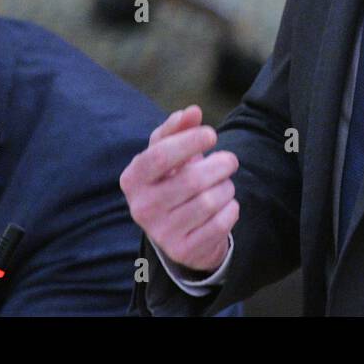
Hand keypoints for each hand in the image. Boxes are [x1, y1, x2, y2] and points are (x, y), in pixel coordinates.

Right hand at [120, 105, 239, 274]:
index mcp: (132, 179)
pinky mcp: (184, 251)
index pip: (159, 157)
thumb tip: (193, 112)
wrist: (177, 228)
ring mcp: (162, 234)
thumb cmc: (172, 178)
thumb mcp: (169, 151)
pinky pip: (220, 223)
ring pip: (210, 202)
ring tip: (224, 183)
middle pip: (192, 180)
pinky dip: (231, 208)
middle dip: (220, 164)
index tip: (211, 134)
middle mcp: (141, 208)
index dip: (189, 141)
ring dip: (227, 187)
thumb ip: (178, 128)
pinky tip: (225, 205)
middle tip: (229, 160)